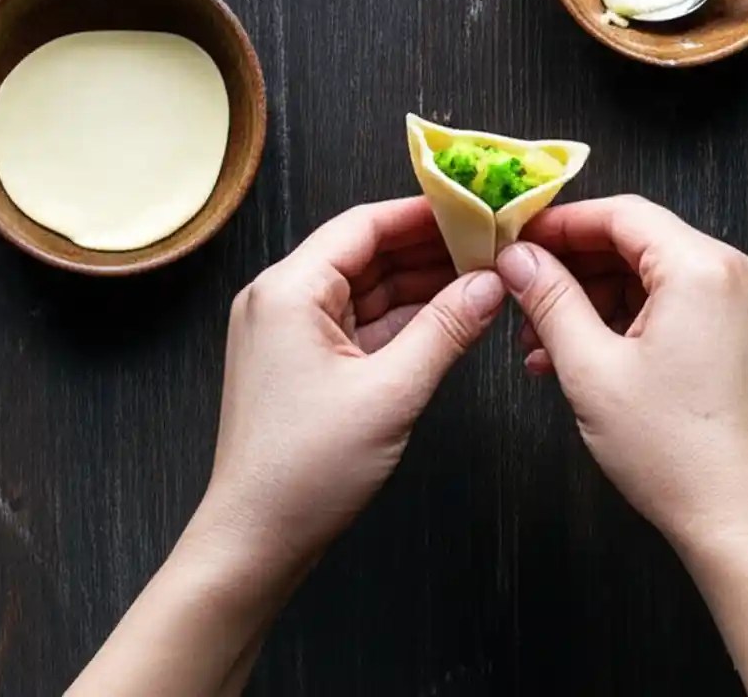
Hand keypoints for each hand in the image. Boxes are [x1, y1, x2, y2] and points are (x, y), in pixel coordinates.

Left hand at [199, 197, 505, 564]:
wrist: (257, 538)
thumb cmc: (304, 471)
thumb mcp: (391, 392)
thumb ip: (446, 329)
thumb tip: (491, 284)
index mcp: (288, 291)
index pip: (363, 225)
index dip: (424, 213)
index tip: (475, 209)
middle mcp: (282, 301)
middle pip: (366, 253)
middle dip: (430, 249)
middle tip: (491, 245)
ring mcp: (291, 334)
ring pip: (368, 290)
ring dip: (422, 285)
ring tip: (482, 278)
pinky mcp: (303, 365)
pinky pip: (361, 325)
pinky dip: (405, 321)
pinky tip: (450, 318)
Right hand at [495, 196, 747, 543]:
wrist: (731, 515)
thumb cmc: (671, 450)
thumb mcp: (590, 367)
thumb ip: (549, 299)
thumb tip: (516, 257)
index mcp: (703, 268)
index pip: (622, 214)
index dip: (560, 223)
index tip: (516, 241)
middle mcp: (731, 272)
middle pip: (634, 242)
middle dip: (571, 269)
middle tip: (519, 294)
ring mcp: (737, 303)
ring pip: (646, 276)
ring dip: (589, 301)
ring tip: (538, 342)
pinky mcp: (733, 332)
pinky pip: (667, 304)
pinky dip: (619, 321)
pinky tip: (573, 355)